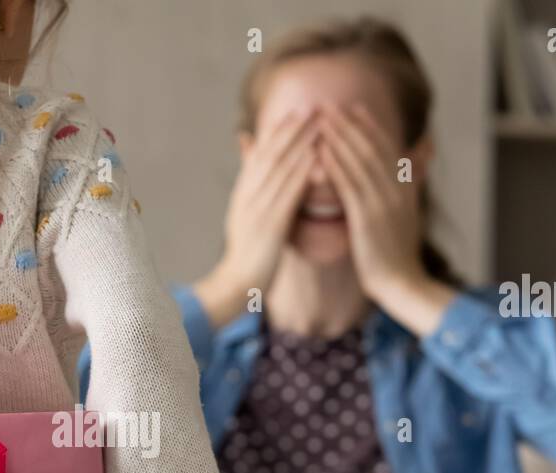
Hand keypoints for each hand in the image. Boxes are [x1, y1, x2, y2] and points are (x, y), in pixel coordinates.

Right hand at [194, 107, 321, 326]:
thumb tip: (258, 189)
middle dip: (293, 129)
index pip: (262, 155)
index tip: (297, 112)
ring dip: (301, 142)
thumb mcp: (245, 219)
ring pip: (281, 168)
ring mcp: (258, 208)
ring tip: (319, 122)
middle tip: (313, 106)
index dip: (279, 132)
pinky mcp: (270, 224)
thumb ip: (253, 196)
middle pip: (272, 154)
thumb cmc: (247, 255)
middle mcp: (249, 195)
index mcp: (244, 194)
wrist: (236, 284)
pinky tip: (317, 157)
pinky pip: (288, 193)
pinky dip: (302, 172)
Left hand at [320, 104, 453, 333]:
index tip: (353, 107)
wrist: (402, 284)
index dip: (369, 125)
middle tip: (330, 103)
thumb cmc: (398, 253)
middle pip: (370, 148)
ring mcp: (382, 203)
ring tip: (321, 118)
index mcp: (404, 187)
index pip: (386, 148)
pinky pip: (348, 186)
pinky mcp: (367, 219)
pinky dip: (335, 166)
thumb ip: (412, 180)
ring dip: (339, 137)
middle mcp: (396, 190)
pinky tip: (320, 151)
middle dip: (349, 123)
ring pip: (358, 162)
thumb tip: (422, 151)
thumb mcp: (409, 211)